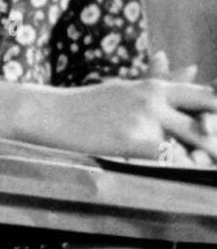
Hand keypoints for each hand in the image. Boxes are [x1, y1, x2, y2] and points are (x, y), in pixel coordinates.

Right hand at [0, 74, 216, 162]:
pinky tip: (185, 179)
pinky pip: (173, 162)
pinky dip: (184, 172)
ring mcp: (146, 121)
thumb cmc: (85, 104)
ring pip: (195, 145)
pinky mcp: (135, 142)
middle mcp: (154, 101)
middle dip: (214, 142)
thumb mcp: (125, 87)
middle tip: (212, 155)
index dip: (216, 115)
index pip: (208, 98)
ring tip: (204, 167)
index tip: (211, 131)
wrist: (49, 115)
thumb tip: (193, 68)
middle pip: (208, 123)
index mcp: (154, 87)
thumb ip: (161, 80)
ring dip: (205, 159)